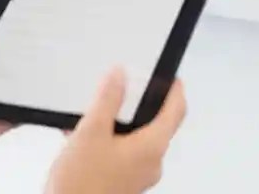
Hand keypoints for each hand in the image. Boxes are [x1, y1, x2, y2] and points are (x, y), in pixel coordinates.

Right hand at [45, 69, 186, 193]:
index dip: (175, 89)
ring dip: (120, 124)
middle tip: (128, 87)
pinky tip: (85, 138)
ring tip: (96, 114)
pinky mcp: (123, 183)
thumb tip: (120, 76)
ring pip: (137, 140)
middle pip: (156, 124)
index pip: (177, 110)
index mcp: (152, 147)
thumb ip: (107, 100)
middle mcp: (151, 163)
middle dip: (140, 105)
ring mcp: (138, 175)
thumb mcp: (90, 132)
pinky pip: (124, 154)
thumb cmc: (81, 186)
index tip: (170, 76)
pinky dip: (110, 141)